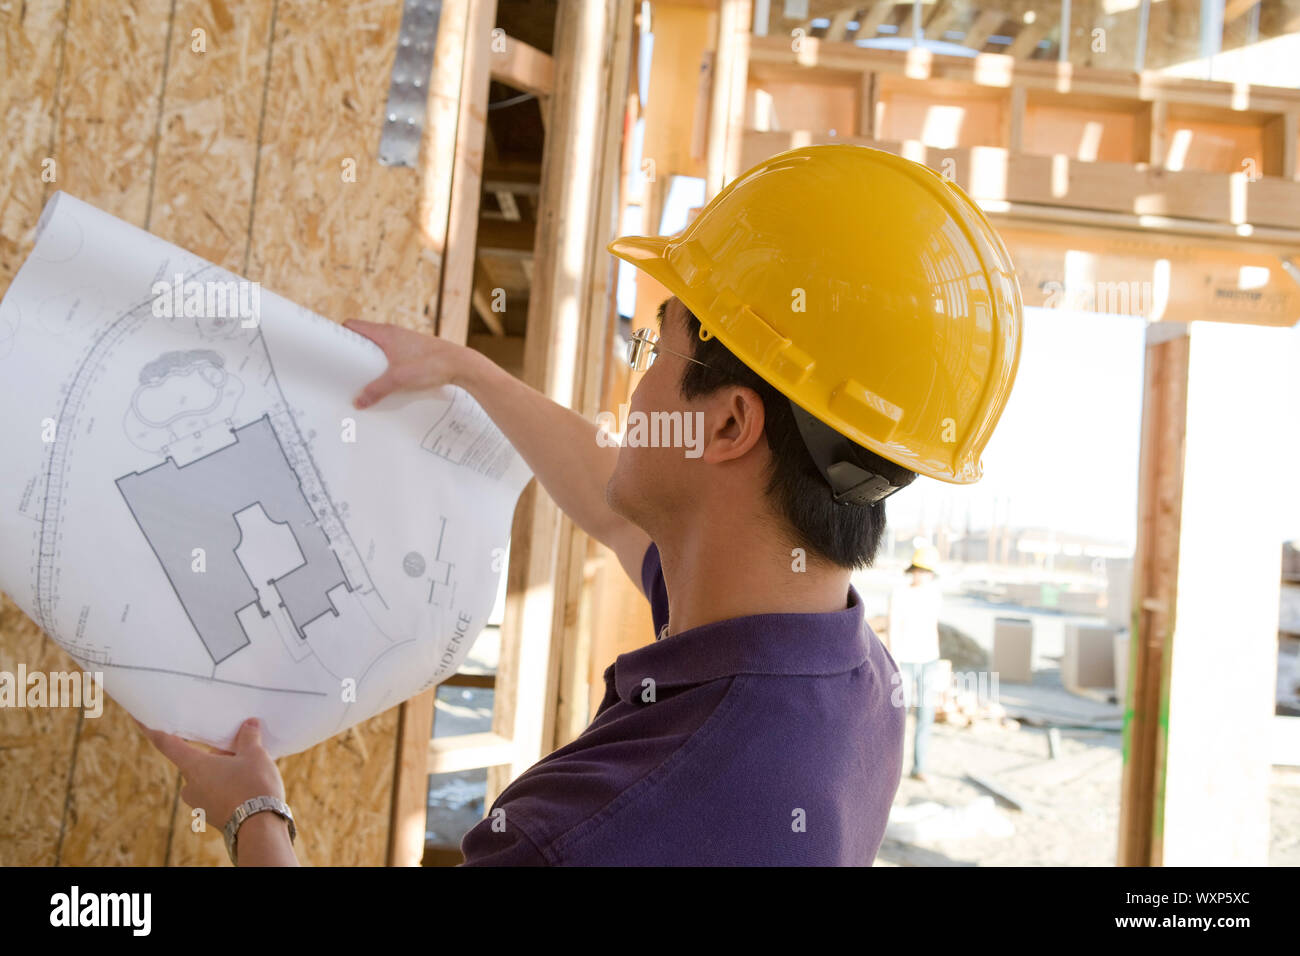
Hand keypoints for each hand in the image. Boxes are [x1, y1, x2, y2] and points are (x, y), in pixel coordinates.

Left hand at [137, 717, 284, 830]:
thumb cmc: (253, 786)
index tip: (139, 718)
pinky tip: (248, 785)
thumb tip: (250, 724)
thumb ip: (249, 737)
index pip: (166, 743)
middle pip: (196, 761)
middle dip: (216, 754)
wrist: (260, 827)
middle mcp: (190, 785)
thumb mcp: (255, 755)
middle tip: (240, 748)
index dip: (151, 729)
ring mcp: (199, 803)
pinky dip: (227, 786)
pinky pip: (215, 793)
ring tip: (249, 769)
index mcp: (194, 766)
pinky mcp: (211, 815)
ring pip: (208, 778)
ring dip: (223, 771)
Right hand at [344, 318, 481, 407]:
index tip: (329, 347)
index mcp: (385, 333)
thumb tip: (358, 402)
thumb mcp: (398, 379)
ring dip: (370, 360)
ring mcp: (404, 342)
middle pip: (364, 338)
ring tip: (362, 378)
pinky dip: (384, 365)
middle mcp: (393, 333)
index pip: (353, 325)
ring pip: (379, 348)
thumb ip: (376, 390)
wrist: (461, 364)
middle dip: (353, 352)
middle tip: (343, 369)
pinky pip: (391, 355)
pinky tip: (385, 381)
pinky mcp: (414, 352)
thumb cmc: (430, 364)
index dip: (339, 334)